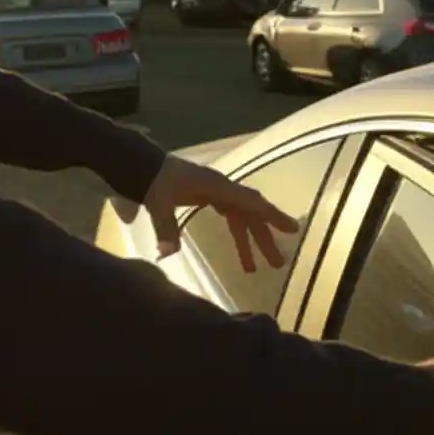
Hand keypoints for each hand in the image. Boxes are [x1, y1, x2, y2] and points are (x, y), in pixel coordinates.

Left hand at [143, 155, 299, 270]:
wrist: (141, 164)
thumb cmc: (153, 180)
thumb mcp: (158, 202)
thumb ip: (165, 227)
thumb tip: (167, 254)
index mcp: (217, 187)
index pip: (250, 203)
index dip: (272, 216)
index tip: (292, 229)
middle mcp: (222, 189)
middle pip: (250, 215)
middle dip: (264, 239)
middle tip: (278, 263)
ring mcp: (216, 193)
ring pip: (241, 219)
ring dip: (249, 243)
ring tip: (254, 270)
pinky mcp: (208, 197)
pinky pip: (231, 217)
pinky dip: (238, 233)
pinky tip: (241, 251)